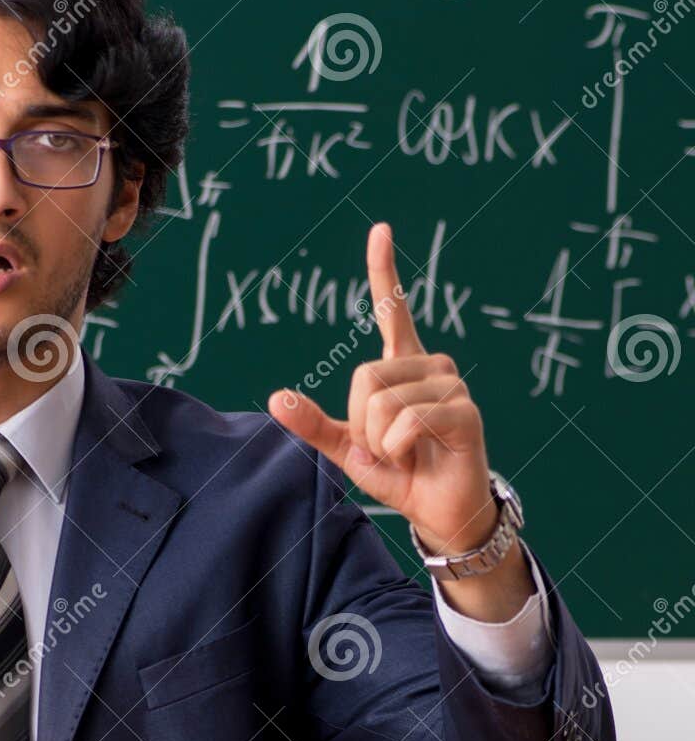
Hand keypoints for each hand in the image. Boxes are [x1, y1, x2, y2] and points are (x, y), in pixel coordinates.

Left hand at [268, 221, 495, 556]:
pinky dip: (397, 450)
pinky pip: (406, 423)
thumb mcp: (346, 447)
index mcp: (401, 365)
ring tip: (404, 452)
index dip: (384, 271)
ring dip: (379, 441)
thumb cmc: (397, 472)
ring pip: (382, 402)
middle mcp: (430, 365)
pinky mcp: (465, 412)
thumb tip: (276, 397)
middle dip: (359, 422)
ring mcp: (451, 385)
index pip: (393, 310)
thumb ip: (313, 424)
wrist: (437, 510)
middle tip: (384, 445)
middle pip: (364, 376)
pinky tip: (418, 457)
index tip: (380, 229)